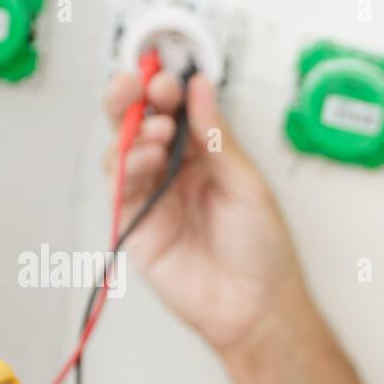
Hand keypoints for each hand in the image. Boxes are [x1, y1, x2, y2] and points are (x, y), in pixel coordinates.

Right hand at [102, 70, 302, 352]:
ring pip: (123, 149)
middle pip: (140, 124)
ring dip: (134, 131)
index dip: (167, 90)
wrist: (256, 308)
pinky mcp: (136, 225)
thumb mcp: (248, 185)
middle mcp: (176, 174)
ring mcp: (153, 198)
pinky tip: (146, 157)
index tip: (168, 75)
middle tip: (142, 85)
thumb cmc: (263, 253)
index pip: (176, 112)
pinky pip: (119, 187)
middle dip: (136, 99)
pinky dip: (127, 165)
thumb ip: (216, 138)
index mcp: (206, 159)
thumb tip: (200, 88)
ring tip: (157, 132)